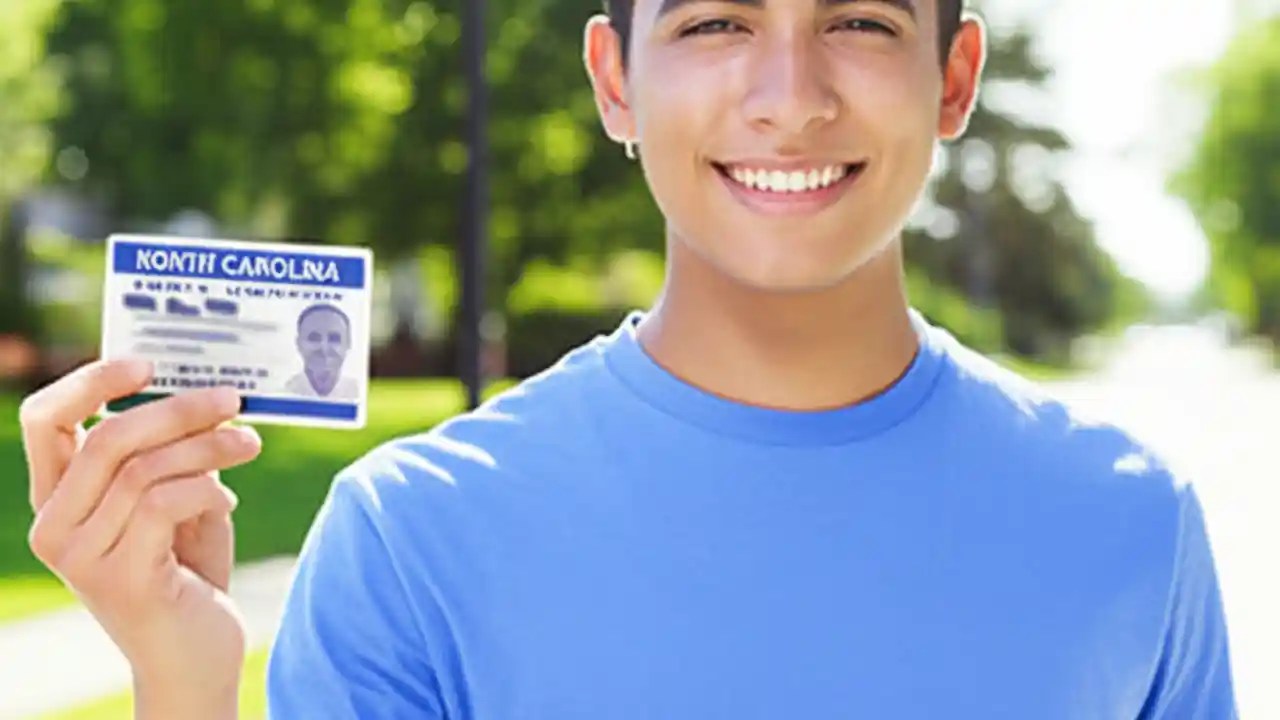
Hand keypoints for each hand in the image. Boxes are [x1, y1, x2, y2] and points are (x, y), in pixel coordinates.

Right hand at [20, 359, 261, 715]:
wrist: (197, 656)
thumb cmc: (188, 571)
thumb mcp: (177, 501)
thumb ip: (173, 455)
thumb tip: (205, 394)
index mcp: (58, 499)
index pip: (45, 420)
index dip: (90, 381)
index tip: (148, 364)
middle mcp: (55, 527)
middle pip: (107, 437)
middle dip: (179, 409)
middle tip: (233, 400)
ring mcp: (81, 557)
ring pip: (144, 469)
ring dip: (209, 446)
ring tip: (249, 443)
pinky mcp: (121, 579)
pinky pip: (164, 503)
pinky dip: (206, 488)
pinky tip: (227, 498)